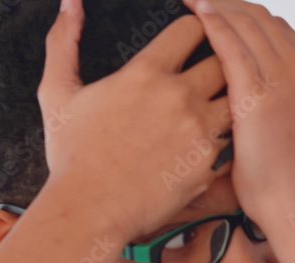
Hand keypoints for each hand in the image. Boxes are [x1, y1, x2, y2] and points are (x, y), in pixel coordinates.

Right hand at [38, 0, 232, 241]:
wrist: (89, 211)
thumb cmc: (72, 156)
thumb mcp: (57, 93)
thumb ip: (64, 41)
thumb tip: (70, 4)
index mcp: (147, 73)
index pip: (194, 28)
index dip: (196, 28)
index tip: (192, 36)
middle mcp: (181, 98)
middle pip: (226, 59)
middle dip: (220, 59)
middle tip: (210, 69)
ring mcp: (200, 132)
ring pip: (237, 100)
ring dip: (230, 99)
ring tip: (215, 106)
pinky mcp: (209, 164)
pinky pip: (233, 141)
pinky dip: (227, 138)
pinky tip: (212, 141)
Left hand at [181, 0, 294, 227]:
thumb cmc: (292, 172)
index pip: (273, 24)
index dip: (241, 11)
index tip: (215, 5)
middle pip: (259, 17)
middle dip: (224, 2)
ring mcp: (284, 80)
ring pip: (245, 24)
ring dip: (215, 6)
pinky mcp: (259, 96)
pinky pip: (232, 47)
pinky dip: (213, 24)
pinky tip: (197, 14)